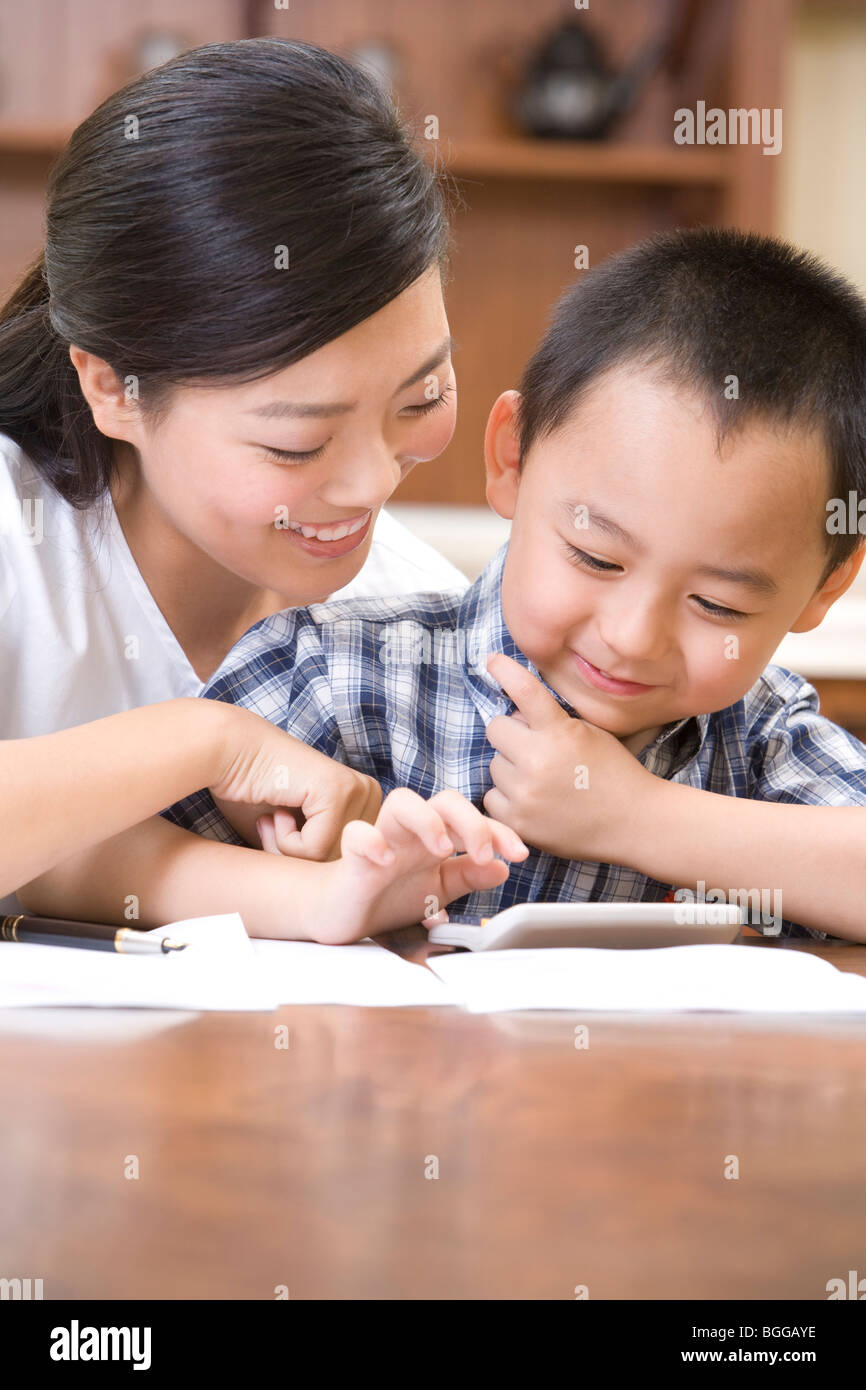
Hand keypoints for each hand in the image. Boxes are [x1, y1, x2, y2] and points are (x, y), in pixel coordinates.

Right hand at [206, 703, 381, 860]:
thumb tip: (341, 896)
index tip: (282, 828)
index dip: (305, 862)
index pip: (348, 865)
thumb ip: (322, 863)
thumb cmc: (253, 796)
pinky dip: (286, 841)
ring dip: (289, 850)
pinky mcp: (338, 790)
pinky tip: (278, 808)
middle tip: (274, 822)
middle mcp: (370, 793)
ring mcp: (358, 789)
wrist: (227, 754)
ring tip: (276, 815)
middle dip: (299, 859)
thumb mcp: (296, 841)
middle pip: (342, 867)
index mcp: (366, 802)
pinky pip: (316, 849)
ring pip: (329, 862)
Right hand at [315, 787, 528, 943]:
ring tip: (441, 850)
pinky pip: (356, 834)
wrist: (343, 912)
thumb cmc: (388, 894)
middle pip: (444, 799)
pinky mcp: (352, 855)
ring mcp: (382, 839)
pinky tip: (387, 861)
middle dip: (471, 821)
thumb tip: (503, 869)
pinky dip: (372, 842)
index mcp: (434, 837)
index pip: (472, 820)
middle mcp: (411, 832)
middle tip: (484, 853)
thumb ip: (468, 876)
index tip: (519, 854)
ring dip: (427, 820)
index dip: (500, 831)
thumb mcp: (438, 889)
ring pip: (402, 801)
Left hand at [482, 652, 651, 862]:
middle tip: (534, 747)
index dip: (505, 671)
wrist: (633, 823)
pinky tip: (534, 801)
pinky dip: (507, 798)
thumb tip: (516, 714)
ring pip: (494, 765)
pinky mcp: (519, 821)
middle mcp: (538, 760)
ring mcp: (526, 793)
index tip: (493, 662)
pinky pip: (492, 797)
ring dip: (511, 768)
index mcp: (560, 733)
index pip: (525, 690)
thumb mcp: (590, 733)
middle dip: (511, 734)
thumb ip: (553, 721)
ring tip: (542, 780)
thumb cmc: (615, 774)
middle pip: (496, 728)